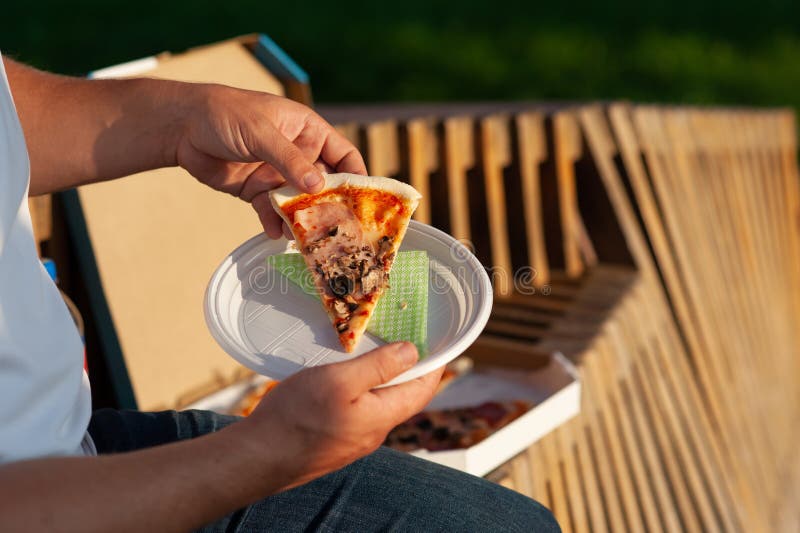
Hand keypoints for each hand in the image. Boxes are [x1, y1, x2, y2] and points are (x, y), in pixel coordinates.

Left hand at [173, 84, 366, 238]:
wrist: (181, 127)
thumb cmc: (225, 114)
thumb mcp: (261, 133)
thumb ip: (290, 160)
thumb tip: (319, 188)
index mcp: (307, 131)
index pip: (342, 155)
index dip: (356, 176)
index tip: (365, 201)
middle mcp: (297, 154)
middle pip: (323, 184)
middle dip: (330, 206)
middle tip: (338, 229)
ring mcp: (277, 174)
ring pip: (299, 202)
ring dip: (302, 219)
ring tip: (305, 238)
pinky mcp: (256, 191)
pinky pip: (272, 210)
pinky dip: (274, 222)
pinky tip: (274, 232)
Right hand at [240, 342, 442, 491]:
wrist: (257, 458)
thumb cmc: (297, 417)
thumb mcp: (340, 380)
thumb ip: (379, 366)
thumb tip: (413, 353)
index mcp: (382, 417)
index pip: (423, 389)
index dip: (433, 365)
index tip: (436, 342)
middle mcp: (373, 433)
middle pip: (402, 397)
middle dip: (406, 370)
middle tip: (401, 340)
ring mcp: (352, 441)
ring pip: (377, 405)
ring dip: (379, 380)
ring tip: (370, 355)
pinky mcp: (333, 443)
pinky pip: (356, 413)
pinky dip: (358, 393)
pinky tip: (340, 380)